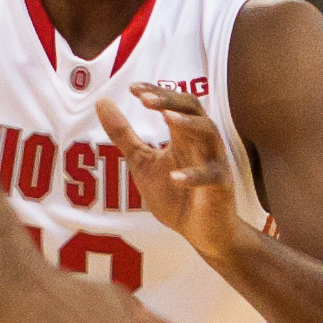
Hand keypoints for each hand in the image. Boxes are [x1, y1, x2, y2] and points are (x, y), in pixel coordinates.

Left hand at [103, 87, 244, 263]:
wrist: (203, 234)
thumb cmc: (176, 196)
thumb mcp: (142, 162)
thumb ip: (124, 134)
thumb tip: (101, 101)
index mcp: (183, 134)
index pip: (174, 103)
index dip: (156, 92)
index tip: (133, 88)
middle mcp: (202, 142)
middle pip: (193, 108)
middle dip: (171, 100)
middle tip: (145, 98)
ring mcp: (214, 162)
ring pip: (209, 132)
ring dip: (189, 124)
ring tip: (168, 119)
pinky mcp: (222, 187)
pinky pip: (212, 175)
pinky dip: (194, 175)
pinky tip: (175, 178)